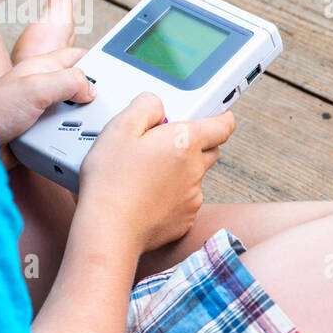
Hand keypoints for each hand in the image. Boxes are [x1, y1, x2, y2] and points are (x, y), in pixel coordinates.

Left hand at [0, 47, 95, 158]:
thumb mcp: (35, 87)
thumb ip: (68, 81)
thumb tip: (91, 88)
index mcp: (42, 68)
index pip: (78, 57)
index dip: (98, 61)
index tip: (116, 72)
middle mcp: (42, 88)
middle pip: (80, 88)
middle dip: (94, 98)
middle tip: (104, 108)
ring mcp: (40, 111)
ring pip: (74, 114)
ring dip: (81, 123)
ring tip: (86, 128)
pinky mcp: (37, 134)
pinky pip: (63, 135)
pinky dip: (70, 140)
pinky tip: (72, 145)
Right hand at [78, 93, 235, 253]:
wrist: (109, 229)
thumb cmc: (112, 181)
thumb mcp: (119, 129)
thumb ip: (144, 108)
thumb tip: (157, 104)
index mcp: (185, 142)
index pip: (223, 125)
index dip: (221, 117)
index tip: (216, 114)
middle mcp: (195, 169)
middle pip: (210, 149)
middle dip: (196, 143)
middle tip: (167, 142)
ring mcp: (193, 196)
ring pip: (196, 176)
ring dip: (181, 171)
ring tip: (148, 172)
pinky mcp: (185, 219)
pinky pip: (185, 201)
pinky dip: (172, 196)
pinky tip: (147, 195)